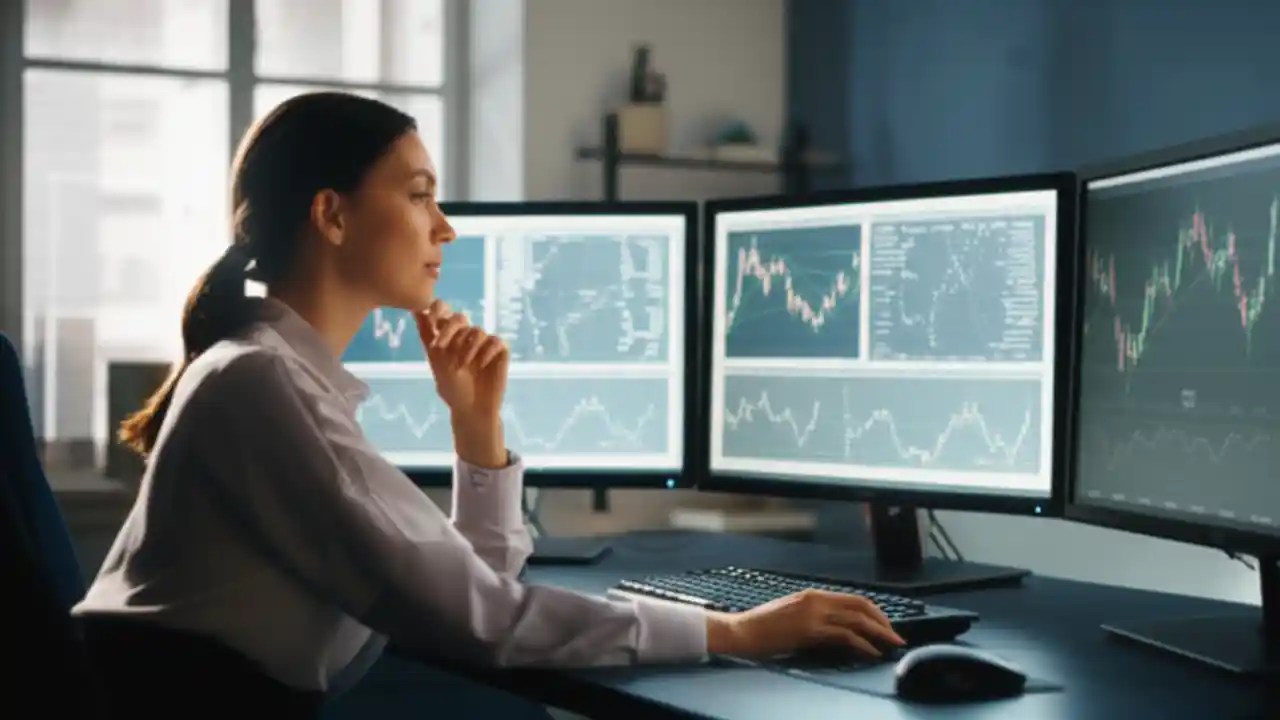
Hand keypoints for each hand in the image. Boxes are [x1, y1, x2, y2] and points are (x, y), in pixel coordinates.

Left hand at [415, 301, 509, 467]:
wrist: (471, 409)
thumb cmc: (452, 388)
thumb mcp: (435, 360)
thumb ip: (427, 334)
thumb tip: (415, 311)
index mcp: (448, 336)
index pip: (444, 310)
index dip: (439, 308)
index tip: (434, 319)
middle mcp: (466, 336)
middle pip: (459, 318)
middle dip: (450, 332)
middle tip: (443, 349)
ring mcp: (484, 343)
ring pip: (476, 330)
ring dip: (467, 347)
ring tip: (463, 365)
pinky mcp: (500, 351)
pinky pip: (494, 340)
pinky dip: (485, 352)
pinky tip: (480, 365)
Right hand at [705, 589, 905, 659]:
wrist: (742, 631)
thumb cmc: (763, 627)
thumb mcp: (792, 615)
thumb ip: (814, 616)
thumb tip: (836, 628)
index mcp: (813, 595)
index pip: (852, 598)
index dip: (874, 611)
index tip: (885, 625)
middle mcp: (816, 600)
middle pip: (860, 605)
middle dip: (883, 621)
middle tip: (896, 636)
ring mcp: (813, 614)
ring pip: (857, 619)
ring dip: (879, 632)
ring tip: (892, 644)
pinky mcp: (810, 630)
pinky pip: (845, 635)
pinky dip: (863, 644)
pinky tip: (872, 653)